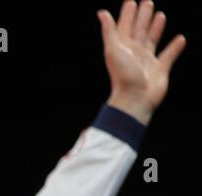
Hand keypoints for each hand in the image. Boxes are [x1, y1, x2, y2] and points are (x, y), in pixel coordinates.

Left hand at [98, 1, 186, 123]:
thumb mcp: (113, 50)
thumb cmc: (123, 75)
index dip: (128, 14)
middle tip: (147, 2)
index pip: (125, 26)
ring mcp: (147, 62)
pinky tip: (180, 39)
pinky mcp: (160, 70)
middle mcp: (134, 53)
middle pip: (139, 30)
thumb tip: (101, 12)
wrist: (135, 100)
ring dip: (156, 28)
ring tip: (160, 15)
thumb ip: (109, 31)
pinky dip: (175, 48)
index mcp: (123, 48)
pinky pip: (169, 56)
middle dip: (143, 16)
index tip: (131, 1)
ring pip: (152, 40)